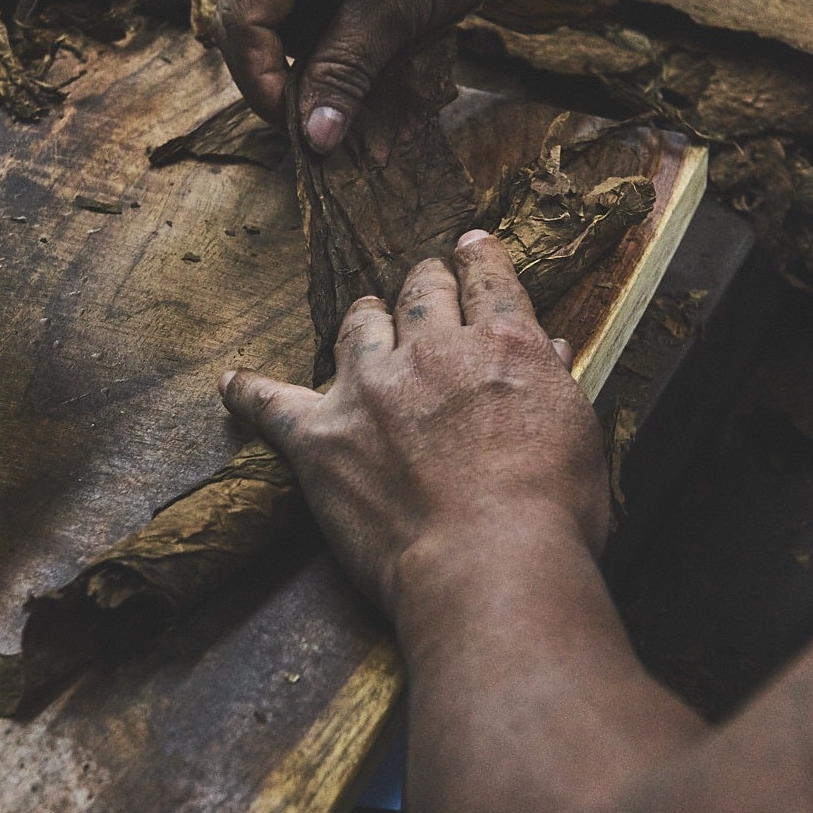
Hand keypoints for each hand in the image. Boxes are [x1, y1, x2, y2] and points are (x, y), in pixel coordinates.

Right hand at [212, 0, 542, 153]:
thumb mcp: (395, 10)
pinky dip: (344, 38)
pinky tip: (378, 57)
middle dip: (287, 74)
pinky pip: (325, 4)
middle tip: (324, 121)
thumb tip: (313, 140)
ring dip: (320, 60)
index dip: (261, 81)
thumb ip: (345, 72)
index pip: (242, 19)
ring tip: (362, 91)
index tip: (298, 128)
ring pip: (296, 18)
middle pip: (260, 20)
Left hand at [218, 231, 611, 615]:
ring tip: (363, 315)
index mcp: (504, 343)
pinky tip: (233, 383)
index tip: (471, 248)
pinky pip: (272, 402)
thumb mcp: (579, 433)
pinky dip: (250, 392)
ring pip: (358, 326)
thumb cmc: (550, 513)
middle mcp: (432, 350)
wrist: (487, 564)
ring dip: (363, 318)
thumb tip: (554, 347)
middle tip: (422, 283)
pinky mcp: (321, 436)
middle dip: (422, 284)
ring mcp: (370, 388)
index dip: (478, 259)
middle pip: (419, 293)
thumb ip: (556, 381)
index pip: (488, 278)